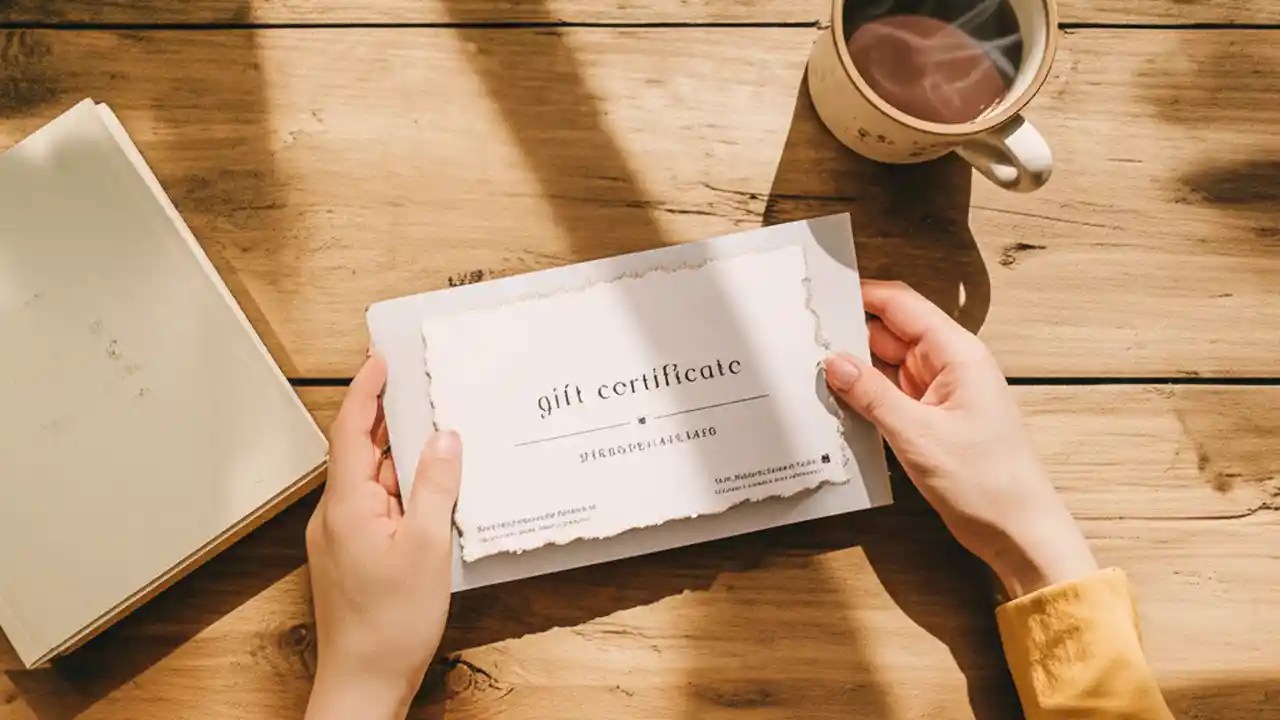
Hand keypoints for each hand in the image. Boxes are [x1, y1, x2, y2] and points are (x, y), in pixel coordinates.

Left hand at [304, 355, 461, 719]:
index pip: (349, 429)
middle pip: (359, 451)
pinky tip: (431, 492)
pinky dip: (401, 489)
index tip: (379, 359)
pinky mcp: (354, 557)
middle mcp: (335, 516)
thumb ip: (436, 487)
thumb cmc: (390, 624)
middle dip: (386, 416)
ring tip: (436, 433)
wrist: (363, 682)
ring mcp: (342, 538)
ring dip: (399, 457)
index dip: (364, 390)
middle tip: (414, 383)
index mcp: (346, 505)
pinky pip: (377, 507)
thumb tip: (444, 439)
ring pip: (371, 481)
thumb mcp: (428, 547)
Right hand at [824, 280, 1096, 597]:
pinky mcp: (932, 419)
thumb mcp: (918, 436)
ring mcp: (940, 392)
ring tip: (813, 374)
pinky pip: (890, 395)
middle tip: (804, 343)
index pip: (901, 305)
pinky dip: (866, 397)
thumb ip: (871, 395)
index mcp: (957, 354)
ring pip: (885, 366)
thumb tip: (834, 362)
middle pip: (888, 333)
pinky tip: (838, 404)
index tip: (821, 297)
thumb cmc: (987, 483)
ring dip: (854, 371)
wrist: (1018, 532)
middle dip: (848, 337)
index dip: (861, 295)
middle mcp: (949, 366)